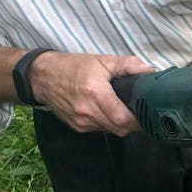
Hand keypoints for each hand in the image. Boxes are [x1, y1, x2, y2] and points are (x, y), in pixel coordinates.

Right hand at [29, 52, 154, 136]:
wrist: (42, 77)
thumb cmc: (72, 67)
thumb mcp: (101, 61)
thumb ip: (127, 65)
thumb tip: (149, 70)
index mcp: (96, 94)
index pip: (123, 119)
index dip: (138, 120)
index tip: (146, 112)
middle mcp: (88, 111)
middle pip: (119, 128)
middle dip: (132, 123)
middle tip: (138, 112)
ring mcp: (81, 122)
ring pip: (110, 131)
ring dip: (119, 124)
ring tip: (122, 109)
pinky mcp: (76, 127)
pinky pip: (99, 130)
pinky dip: (107, 124)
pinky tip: (107, 111)